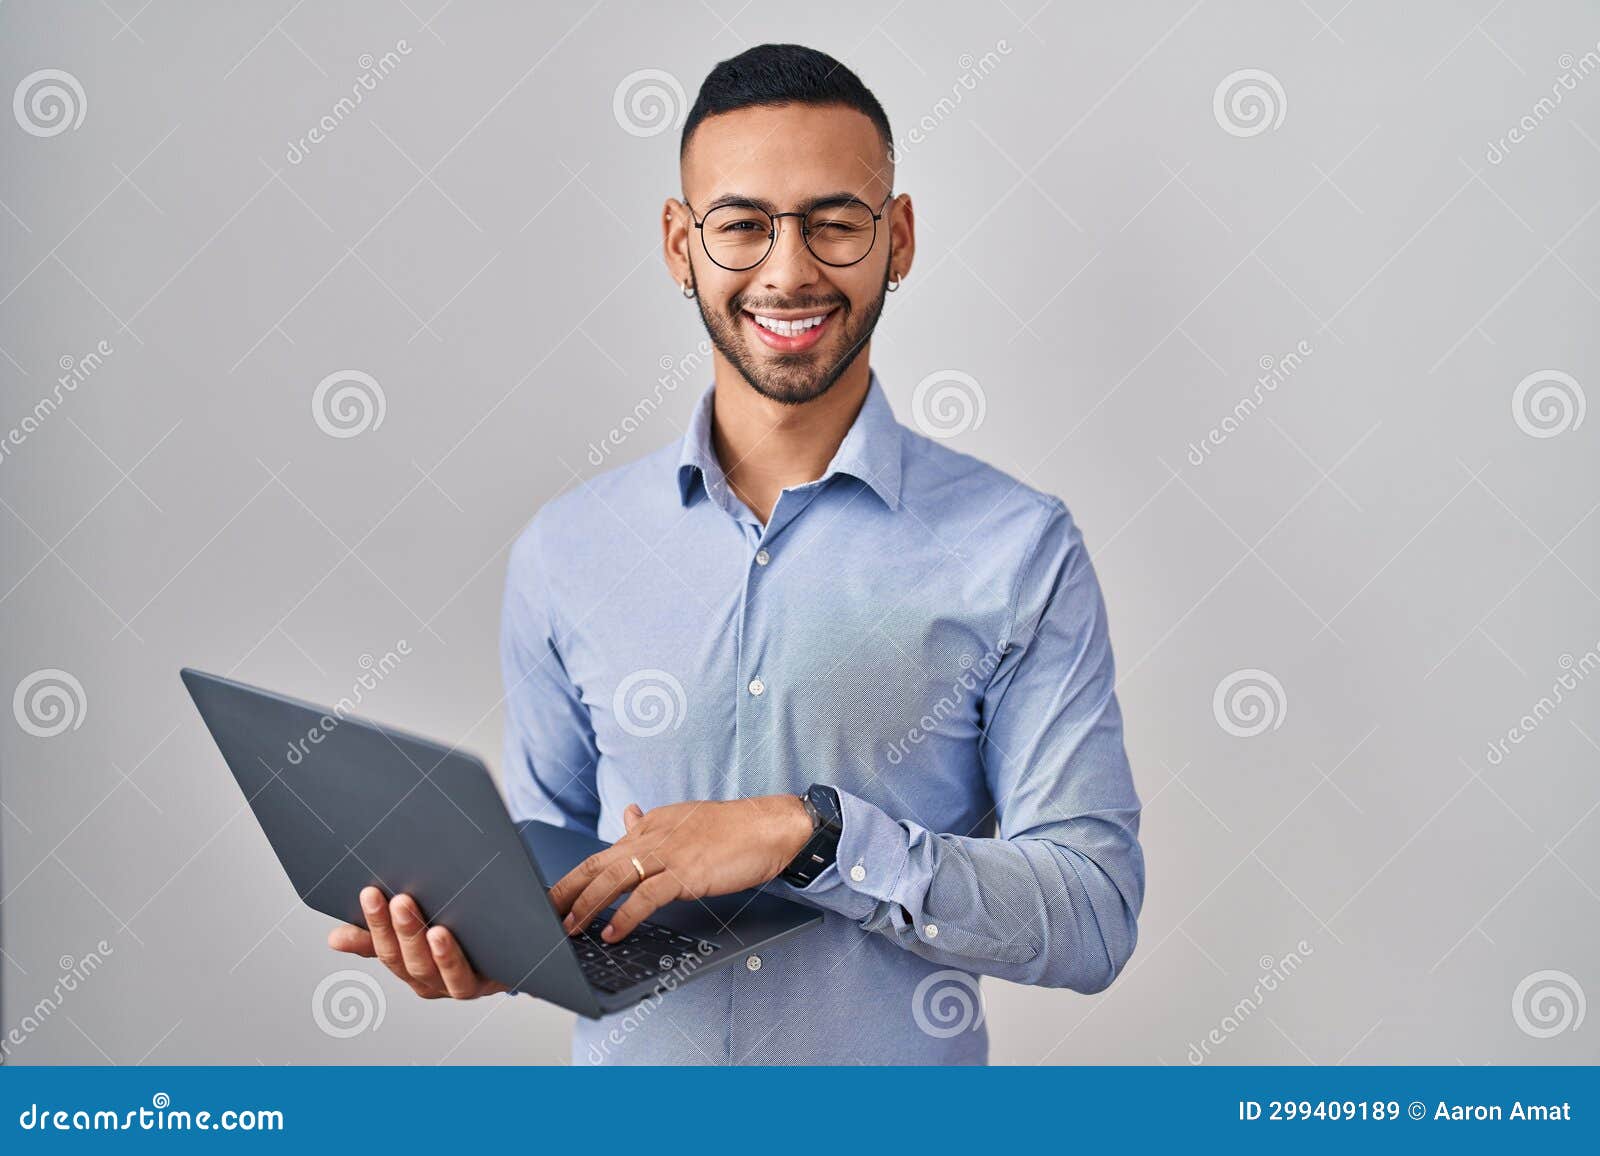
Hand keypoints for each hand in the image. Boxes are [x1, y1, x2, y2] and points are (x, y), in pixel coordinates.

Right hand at [326, 886, 507, 999]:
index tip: (367, 892)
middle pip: (403, 958)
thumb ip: (381, 932)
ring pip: (427, 968)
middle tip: (390, 895)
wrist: (524, 943)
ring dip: (415, 939)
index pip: (381, 947)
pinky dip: (447, 957)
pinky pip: (461, 977)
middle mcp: (429, 980)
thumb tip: (333, 939)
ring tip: (409, 908)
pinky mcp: (484, 984)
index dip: (370, 923)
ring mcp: (455, 984)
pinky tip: (441, 934)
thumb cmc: (467, 929)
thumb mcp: (422, 926)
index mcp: (409, 964)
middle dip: (393, 926)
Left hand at [547, 795, 812, 943]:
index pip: (601, 854)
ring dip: (585, 906)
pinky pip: (646, 897)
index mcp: (649, 828)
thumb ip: (651, 822)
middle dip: (564, 892)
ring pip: (613, 879)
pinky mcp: (686, 872)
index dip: (572, 878)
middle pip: (596, 865)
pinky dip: (624, 916)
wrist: (768, 826)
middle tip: (539, 915)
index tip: (551, 899)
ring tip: (567, 929)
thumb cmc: (731, 828)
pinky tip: (612, 933)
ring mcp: (667, 854)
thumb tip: (626, 814)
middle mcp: (651, 838)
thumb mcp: (683, 819)